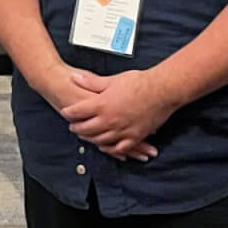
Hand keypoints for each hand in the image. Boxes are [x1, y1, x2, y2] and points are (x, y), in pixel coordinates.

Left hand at [36, 66, 155, 161]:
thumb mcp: (112, 79)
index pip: (77, 112)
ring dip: (90, 139)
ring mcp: (122, 131)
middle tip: (73, 126)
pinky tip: (106, 147)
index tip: (66, 112)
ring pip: (99, 140)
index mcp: (101, 105)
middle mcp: (109, 120)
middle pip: (85, 129)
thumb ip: (92, 81)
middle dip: (76, 128)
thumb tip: (75, 78)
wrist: (162, 90)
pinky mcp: (135, 137)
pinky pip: (119, 148)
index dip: (69, 112)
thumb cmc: (139, 83)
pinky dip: (110, 149)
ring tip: (86, 136)